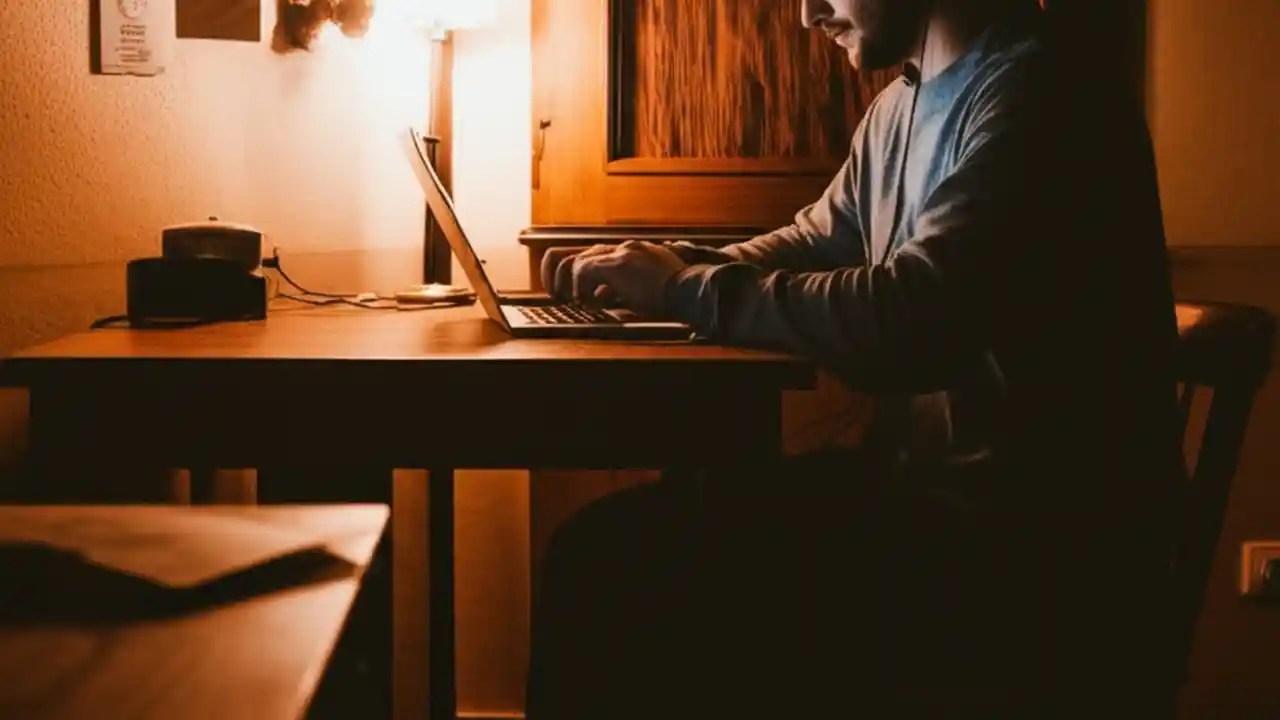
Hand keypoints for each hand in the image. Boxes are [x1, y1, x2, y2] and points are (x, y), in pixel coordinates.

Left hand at [551, 241, 688, 315]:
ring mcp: (620, 253)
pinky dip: (582, 288)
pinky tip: (592, 303)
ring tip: (576, 301)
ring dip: (570, 284)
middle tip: (557, 293)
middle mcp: (623, 247)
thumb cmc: (676, 294)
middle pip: (576, 252)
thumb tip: (603, 295)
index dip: (578, 273)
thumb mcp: (647, 286)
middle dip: (559, 272)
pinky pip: (584, 270)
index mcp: (631, 251)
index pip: (594, 254)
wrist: (692, 289)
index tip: (573, 292)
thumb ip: (623, 287)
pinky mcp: (618, 263)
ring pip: (576, 260)